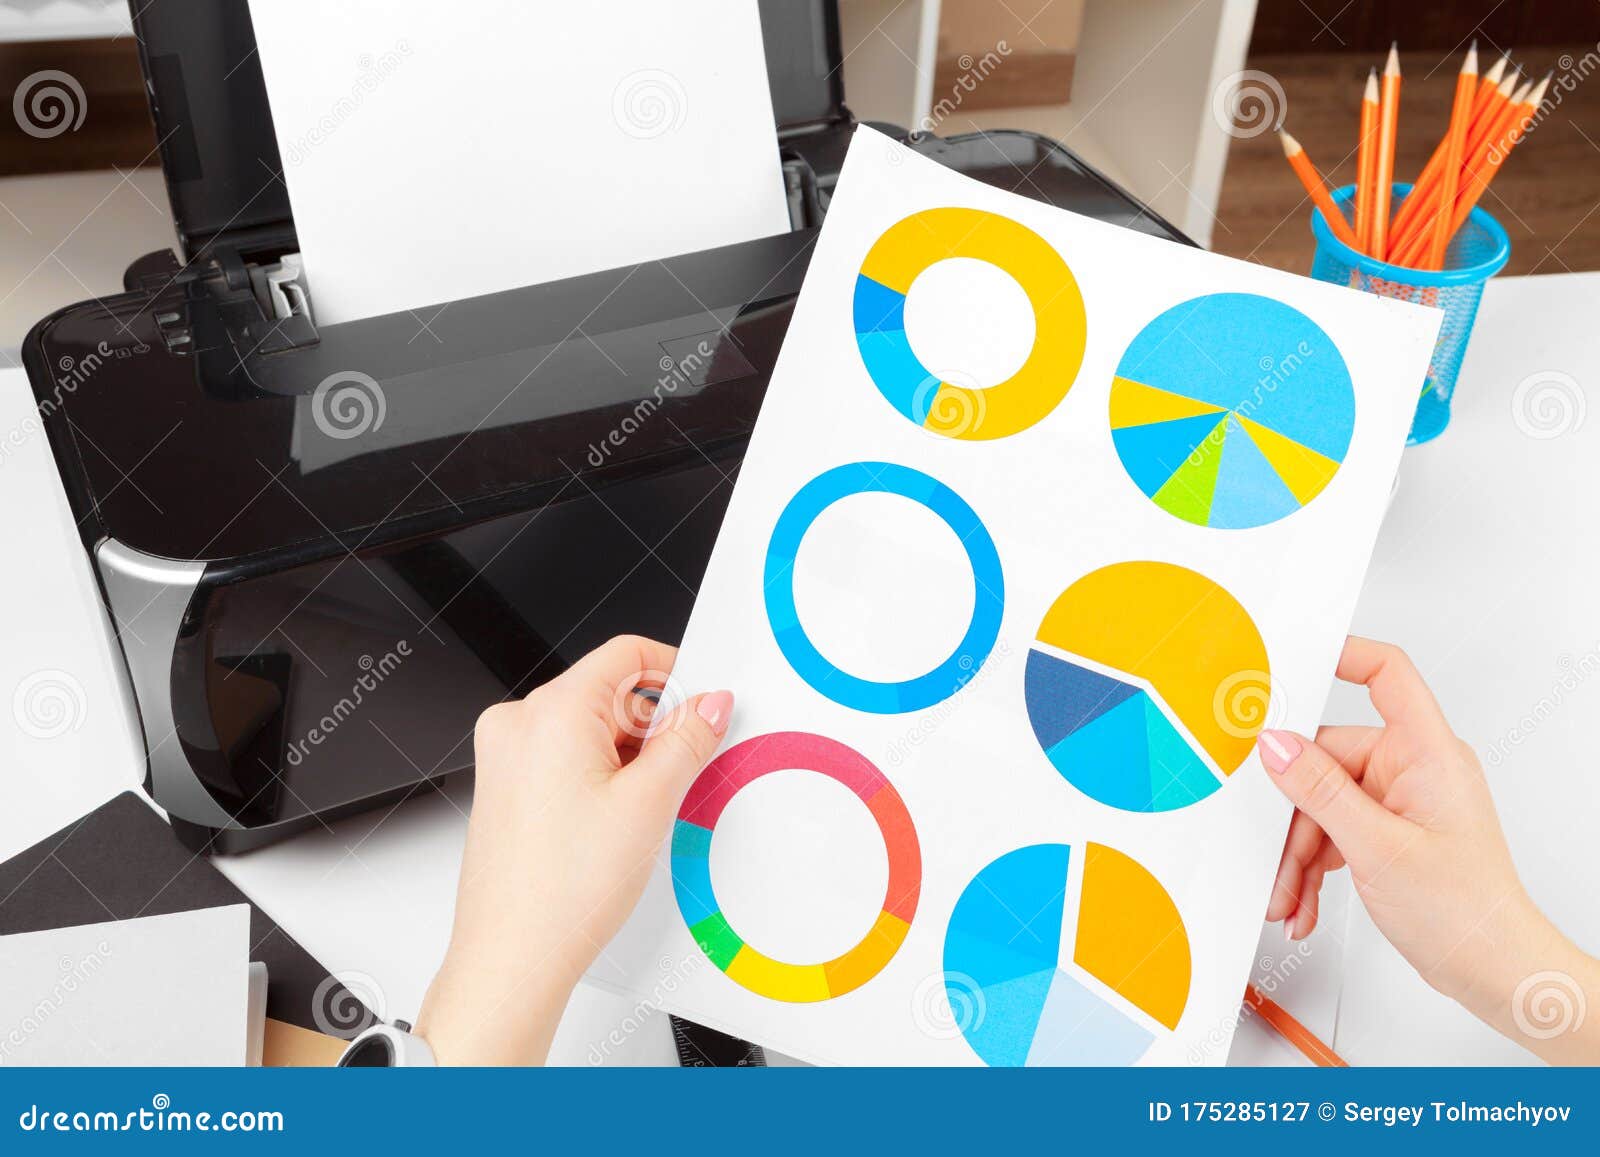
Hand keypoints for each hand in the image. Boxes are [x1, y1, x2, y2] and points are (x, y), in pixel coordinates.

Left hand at [414, 636, 731, 1064]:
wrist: (512, 958)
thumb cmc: (561, 892)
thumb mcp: (650, 803)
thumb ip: (688, 739)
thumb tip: (710, 703)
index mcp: (551, 710)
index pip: (626, 654)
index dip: (675, 673)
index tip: (704, 706)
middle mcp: (518, 723)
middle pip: (608, 692)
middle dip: (652, 727)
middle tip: (680, 776)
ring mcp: (506, 756)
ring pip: (588, 728)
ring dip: (626, 758)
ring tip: (640, 816)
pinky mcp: (505, 786)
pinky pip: (563, 757)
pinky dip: (598, 777)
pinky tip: (614, 825)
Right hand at [1260, 636, 1597, 1063]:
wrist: (1493, 969)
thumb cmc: (1466, 912)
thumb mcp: (1376, 847)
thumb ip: (1319, 791)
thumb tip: (1276, 745)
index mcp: (1426, 753)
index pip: (1386, 675)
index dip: (1340, 657)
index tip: (1289, 664)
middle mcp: (1414, 768)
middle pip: (1327, 761)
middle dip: (1296, 819)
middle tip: (1278, 858)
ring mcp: (1401, 800)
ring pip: (1323, 804)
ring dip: (1299, 855)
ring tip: (1290, 895)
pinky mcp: (1389, 831)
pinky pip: (1334, 831)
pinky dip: (1314, 867)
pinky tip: (1305, 900)